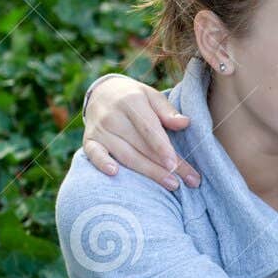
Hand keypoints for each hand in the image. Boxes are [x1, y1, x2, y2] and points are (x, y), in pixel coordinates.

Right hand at [82, 76, 198, 190]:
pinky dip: (102, 163)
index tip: (175, 165)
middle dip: (165, 166)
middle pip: (141, 146)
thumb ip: (167, 111)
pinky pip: (94, 153)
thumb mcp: (152, 97)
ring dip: (148, 172)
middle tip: (188, 182)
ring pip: (126, 155)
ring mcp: (99, 129)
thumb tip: (185, 123)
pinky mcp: (89, 140)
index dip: (163, 148)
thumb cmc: (134, 98)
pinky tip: (114, 173)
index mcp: (131, 101)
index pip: (149, 128)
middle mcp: (113, 116)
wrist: (102, 93)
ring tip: (172, 184)